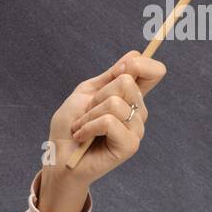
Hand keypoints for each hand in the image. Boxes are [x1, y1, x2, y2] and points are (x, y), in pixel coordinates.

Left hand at [45, 49, 165, 188]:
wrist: (58, 157)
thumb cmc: (69, 126)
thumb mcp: (87, 93)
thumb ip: (110, 76)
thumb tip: (135, 55)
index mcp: (130, 97)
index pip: (153, 72)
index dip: (141, 64)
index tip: (119, 70)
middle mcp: (138, 112)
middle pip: (127, 81)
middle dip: (97, 95)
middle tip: (87, 113)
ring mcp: (136, 129)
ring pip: (115, 102)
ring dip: (89, 115)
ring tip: (82, 128)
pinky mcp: (130, 145)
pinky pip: (109, 122)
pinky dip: (89, 127)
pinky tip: (83, 137)